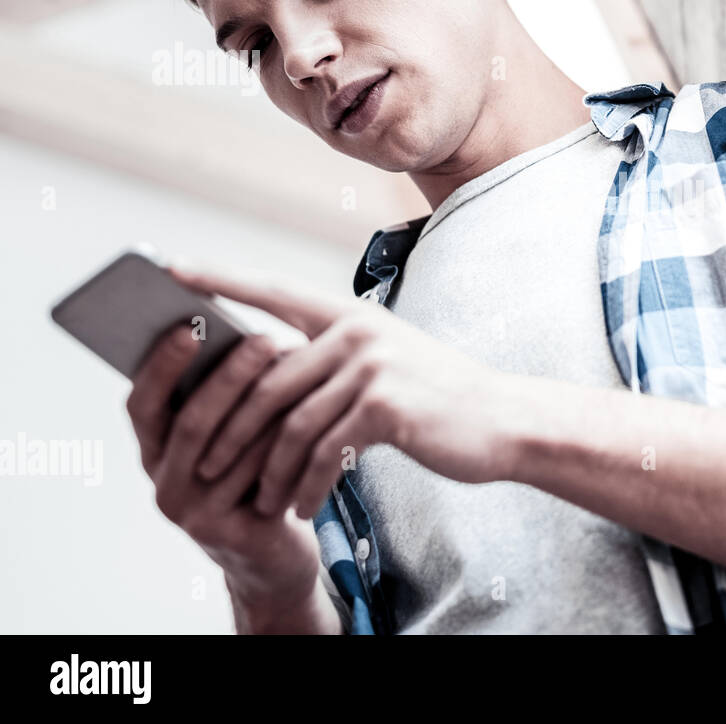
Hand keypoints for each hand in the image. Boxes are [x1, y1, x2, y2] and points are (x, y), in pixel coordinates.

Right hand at [127, 323, 322, 608]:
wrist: (275, 552)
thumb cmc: (257, 475)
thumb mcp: (233, 434)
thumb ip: (224, 395)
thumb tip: (245, 329)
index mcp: (155, 448)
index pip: (142, 401)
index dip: (161, 364)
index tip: (190, 324)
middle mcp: (162, 480)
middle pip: (189, 421)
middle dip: (229, 376)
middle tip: (264, 338)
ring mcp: (188, 511)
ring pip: (228, 447)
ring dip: (267, 403)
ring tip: (302, 367)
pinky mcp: (223, 533)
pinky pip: (257, 477)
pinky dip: (285, 441)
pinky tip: (315, 414)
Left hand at [171, 260, 516, 520]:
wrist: (500, 421)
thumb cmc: (435, 397)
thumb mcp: (383, 361)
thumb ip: (331, 358)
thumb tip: (266, 370)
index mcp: (349, 313)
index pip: (272, 290)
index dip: (221, 278)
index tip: (172, 271)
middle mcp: (356, 330)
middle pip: (267, 379)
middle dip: (230, 429)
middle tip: (205, 466)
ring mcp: (371, 365)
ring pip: (292, 423)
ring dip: (269, 471)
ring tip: (260, 502)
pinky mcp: (384, 405)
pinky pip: (325, 451)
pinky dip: (307, 486)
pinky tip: (301, 507)